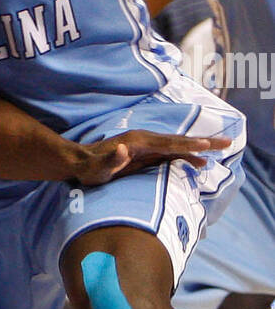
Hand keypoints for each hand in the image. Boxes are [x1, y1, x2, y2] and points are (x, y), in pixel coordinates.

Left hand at [72, 131, 231, 185]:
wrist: (80, 163)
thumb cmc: (89, 169)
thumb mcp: (98, 169)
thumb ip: (111, 160)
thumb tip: (124, 148)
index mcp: (138, 142)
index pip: (169, 144)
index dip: (188, 146)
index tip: (207, 146)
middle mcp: (145, 140)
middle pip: (179, 141)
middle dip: (204, 142)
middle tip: (228, 143)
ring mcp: (146, 146)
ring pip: (178, 146)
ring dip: (199, 149)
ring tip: (221, 151)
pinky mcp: (146, 153)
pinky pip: (171, 153)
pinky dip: (186, 156)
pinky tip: (198, 162)